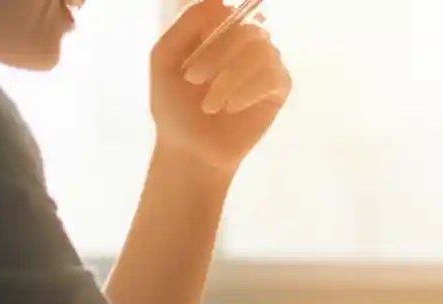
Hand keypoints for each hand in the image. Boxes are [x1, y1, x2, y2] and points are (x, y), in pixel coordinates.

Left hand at [150, 0, 291, 171]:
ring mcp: (264, 66)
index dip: (214, 26)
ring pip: (263, 51)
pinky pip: (275, 76)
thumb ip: (186, 25)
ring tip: (212, 104)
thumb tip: (218, 0)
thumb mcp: (165, 58)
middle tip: (194, 81)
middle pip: (246, 30)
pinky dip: (250, 90)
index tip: (191, 58)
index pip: (226, 12)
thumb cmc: (174, 106)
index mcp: (216, 33)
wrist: (191, 150)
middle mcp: (243, 45)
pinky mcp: (278, 90)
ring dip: (232, 77)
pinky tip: (233, 107)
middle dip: (218, 54)